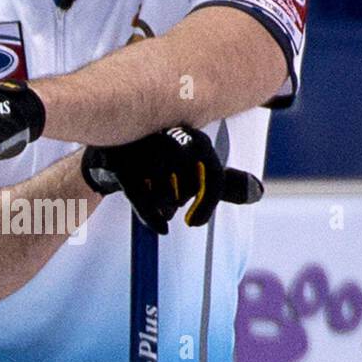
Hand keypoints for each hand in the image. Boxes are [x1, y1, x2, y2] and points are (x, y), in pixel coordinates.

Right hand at [81, 126, 263, 233]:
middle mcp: (164, 133)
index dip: (209, 201)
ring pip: (164, 188)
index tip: (197, 222)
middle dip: (182, 202)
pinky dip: (151, 216)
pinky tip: (160, 228)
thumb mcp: (190, 173)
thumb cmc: (153, 167)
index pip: (211, 170)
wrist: (103, 162)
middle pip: (188, 181)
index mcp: (187, 133)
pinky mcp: (116, 159)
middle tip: (176, 210)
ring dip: (165, 208)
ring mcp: (139, 144)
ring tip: (161, 209)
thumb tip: (258, 191)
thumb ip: (222, 183)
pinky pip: (139, 194)